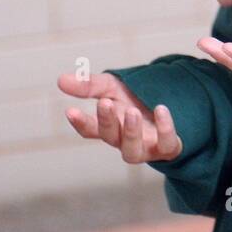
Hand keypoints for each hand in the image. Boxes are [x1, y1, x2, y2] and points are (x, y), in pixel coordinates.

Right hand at [58, 70, 182, 163]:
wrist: (171, 104)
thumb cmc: (135, 98)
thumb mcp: (113, 86)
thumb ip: (90, 85)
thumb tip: (60, 80)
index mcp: (109, 126)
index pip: (89, 129)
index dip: (80, 122)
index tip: (70, 110)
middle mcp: (124, 140)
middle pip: (110, 137)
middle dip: (106, 122)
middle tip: (105, 103)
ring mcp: (145, 147)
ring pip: (132, 151)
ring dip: (131, 132)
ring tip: (131, 112)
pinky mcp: (168, 148)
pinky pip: (166, 145)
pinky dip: (164, 129)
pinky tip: (161, 109)